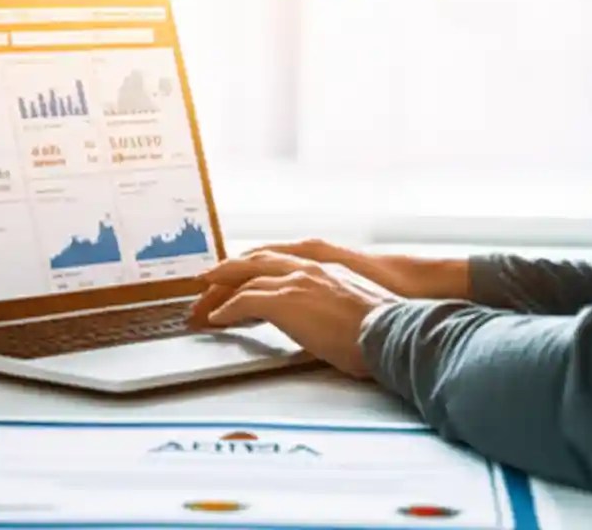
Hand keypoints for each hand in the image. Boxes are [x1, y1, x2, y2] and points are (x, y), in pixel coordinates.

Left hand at [189, 251, 402, 377]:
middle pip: (254, 261)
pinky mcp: (285, 300)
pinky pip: (245, 301)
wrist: (389, 331)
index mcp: (324, 267)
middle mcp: (307, 267)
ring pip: (244, 278)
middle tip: (206, 282)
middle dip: (227, 271)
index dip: (253, 266)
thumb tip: (325, 319)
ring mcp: (295, 281)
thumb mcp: (355, 306)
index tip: (237, 274)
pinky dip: (226, 310)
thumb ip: (333, 304)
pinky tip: (216, 320)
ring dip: (219, 292)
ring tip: (202, 303)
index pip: (277, 259)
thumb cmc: (381, 328)